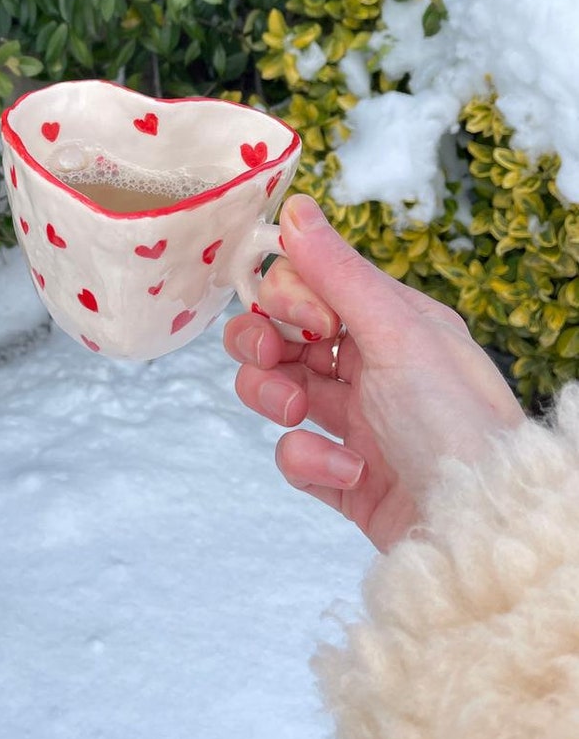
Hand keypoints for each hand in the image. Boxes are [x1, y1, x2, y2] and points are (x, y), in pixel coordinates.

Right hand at [224, 194, 525, 550]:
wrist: (478, 530)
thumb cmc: (456, 423)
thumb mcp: (397, 332)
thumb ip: (337, 271)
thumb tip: (295, 208)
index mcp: (391, 322)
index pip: (309, 286)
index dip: (289, 298)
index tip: (307, 319)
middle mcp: (371, 367)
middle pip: (279, 335)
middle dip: (261, 343)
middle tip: (272, 356)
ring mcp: (355, 423)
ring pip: (276, 390)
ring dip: (273, 398)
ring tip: (301, 416)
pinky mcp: (342, 477)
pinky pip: (293, 455)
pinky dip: (309, 461)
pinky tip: (349, 471)